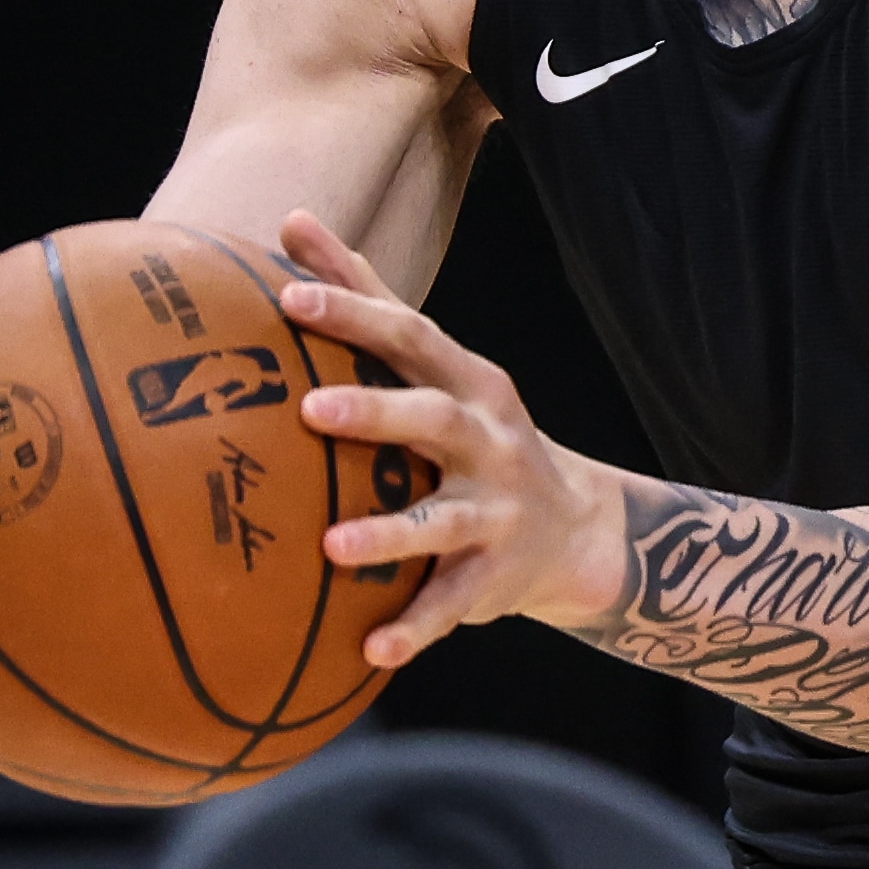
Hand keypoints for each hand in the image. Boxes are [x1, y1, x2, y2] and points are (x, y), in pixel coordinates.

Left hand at [277, 209, 624, 667]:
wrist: (580, 529)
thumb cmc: (474, 429)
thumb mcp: (436, 365)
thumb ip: (367, 295)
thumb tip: (288, 217)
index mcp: (465, 382)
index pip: (408, 336)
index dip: (352, 312)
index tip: (290, 294)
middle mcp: (487, 440)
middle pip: (431, 419)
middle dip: (374, 414)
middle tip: (308, 410)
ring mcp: (495, 511)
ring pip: (439, 523)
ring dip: (387, 533)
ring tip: (332, 546)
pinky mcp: (493, 577)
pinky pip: (450, 605)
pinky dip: (413, 629)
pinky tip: (370, 650)